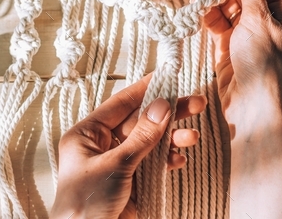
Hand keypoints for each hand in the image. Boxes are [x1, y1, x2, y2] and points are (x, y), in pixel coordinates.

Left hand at [51, 74, 206, 218]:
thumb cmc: (85, 205)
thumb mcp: (115, 166)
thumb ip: (142, 136)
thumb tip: (162, 105)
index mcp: (88, 134)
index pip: (121, 104)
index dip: (145, 89)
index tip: (168, 76)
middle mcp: (103, 145)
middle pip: (140, 121)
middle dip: (167, 113)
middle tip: (196, 103)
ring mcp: (118, 163)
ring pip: (150, 142)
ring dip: (171, 138)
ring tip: (192, 136)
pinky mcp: (131, 181)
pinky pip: (152, 163)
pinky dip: (167, 160)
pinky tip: (178, 159)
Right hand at [188, 0, 281, 218]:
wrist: (253, 108)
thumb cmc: (265, 66)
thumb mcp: (260, 22)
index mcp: (279, 6)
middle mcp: (262, 15)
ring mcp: (242, 29)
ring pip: (223, 0)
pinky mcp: (225, 43)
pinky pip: (214, 19)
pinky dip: (204, 10)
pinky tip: (194, 2)